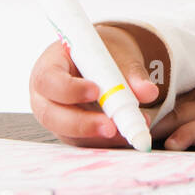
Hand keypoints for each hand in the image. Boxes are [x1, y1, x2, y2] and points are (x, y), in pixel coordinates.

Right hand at [29, 24, 160, 146]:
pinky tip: (125, 136)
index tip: (95, 91)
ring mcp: (55, 117)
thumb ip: (131, 71)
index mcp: (49, 65)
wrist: (104, 61)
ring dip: (98, 136)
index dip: (69, 89)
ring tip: (128, 130)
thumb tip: (148, 92)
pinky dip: (104, 141)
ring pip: (68, 134)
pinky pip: (82, 142)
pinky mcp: (69, 133)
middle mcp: (46, 95)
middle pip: (52, 115)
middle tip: (111, 127)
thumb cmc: (103, 51)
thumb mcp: (117, 52)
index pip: (49, 80)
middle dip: (82, 124)